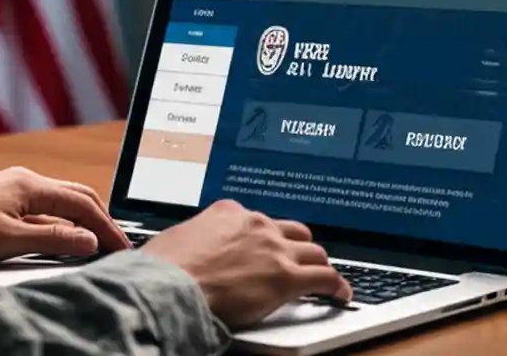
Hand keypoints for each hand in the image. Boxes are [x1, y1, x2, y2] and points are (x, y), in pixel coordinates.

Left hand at [0, 166, 131, 261]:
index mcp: (30, 185)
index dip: (106, 227)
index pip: (83, 204)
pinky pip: (41, 209)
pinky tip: (60, 238)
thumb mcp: (7, 241)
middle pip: (76, 196)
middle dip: (99, 219)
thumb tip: (90, 240)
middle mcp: (24, 180)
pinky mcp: (0, 200)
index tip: (123, 248)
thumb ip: (53, 240)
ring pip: (59, 202)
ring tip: (95, 241)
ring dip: (80, 220)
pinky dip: (59, 223)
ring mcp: (12, 188)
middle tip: (116, 244)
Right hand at [142, 199, 351, 328]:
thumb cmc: (165, 268)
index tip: (267, 246)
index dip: (267, 237)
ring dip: (319, 265)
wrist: (170, 286)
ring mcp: (275, 250)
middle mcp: (256, 225)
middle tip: (297, 260)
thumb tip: (191, 252)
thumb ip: (197, 241)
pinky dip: (338, 286)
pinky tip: (341, 294)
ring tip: (323, 277)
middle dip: (297, 246)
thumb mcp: (178, 240)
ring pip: (314, 252)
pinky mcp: (287, 278)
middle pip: (293, 232)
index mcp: (229, 212)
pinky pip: (326, 278)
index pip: (259, 221)